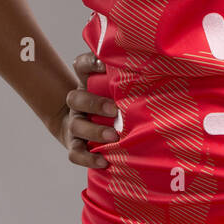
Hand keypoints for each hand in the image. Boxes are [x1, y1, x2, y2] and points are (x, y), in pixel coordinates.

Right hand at [53, 52, 116, 169]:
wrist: (83, 129)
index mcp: (87, 83)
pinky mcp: (74, 145)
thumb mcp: (114, 88)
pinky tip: (104, 161)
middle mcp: (78, 103)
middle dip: (94, 104)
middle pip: (76, 98)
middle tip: (114, 110)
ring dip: (95, 131)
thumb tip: (149, 65)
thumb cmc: (110, 104)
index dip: (90, 63)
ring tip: (113, 136)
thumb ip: (125, 78)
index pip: (82, 66)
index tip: (103, 65)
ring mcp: (75, 125)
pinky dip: (89, 158)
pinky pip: (76, 153)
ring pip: (77, 126)